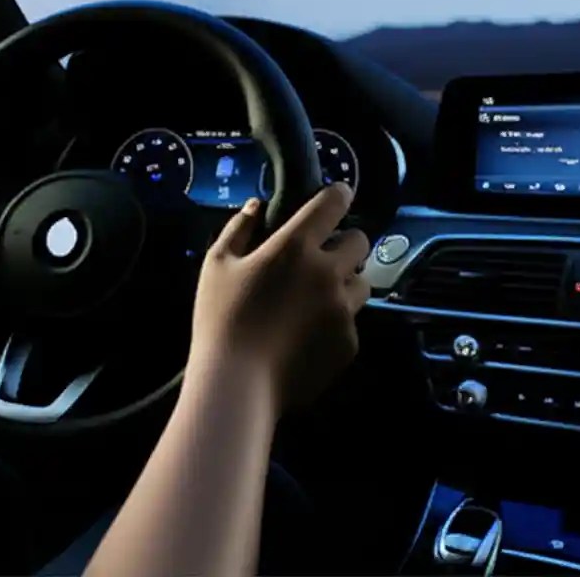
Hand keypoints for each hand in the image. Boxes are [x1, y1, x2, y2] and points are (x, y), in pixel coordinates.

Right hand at [190, 183, 370, 411]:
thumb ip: (238, 229)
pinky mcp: (349, 342)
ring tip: (319, 298)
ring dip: (345, 282)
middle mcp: (329, 272)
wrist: (238, 384)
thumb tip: (256, 206)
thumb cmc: (220, 319)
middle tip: (321, 258)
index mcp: (296, 246)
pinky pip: (352, 321)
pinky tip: (309, 334)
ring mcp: (343, 309)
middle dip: (344, 244)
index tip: (334, 199)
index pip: (334, 203)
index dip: (337, 196)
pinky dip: (336, 321)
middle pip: (360, 242)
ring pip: (361, 282)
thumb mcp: (217, 265)